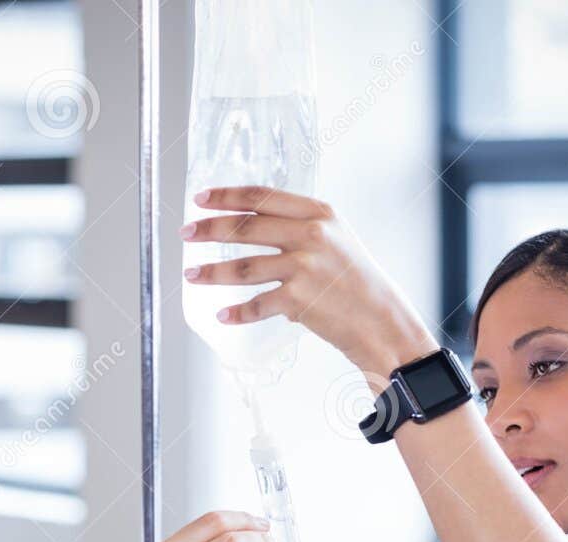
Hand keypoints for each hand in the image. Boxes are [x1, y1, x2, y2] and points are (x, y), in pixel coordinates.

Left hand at [181, 186, 439, 379]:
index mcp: (318, 213)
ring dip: (212, 272)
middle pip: (245, 227)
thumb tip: (252, 223)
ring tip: (191, 274)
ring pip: (243, 267)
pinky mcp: (299, 300)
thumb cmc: (356, 280)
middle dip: (209, 229)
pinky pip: (257, 305)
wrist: (381, 319)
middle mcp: (311, 234)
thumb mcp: (336, 238)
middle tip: (186, 233)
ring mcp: (304, 267)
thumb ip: (300, 227)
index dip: (227, 196)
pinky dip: (236, 312)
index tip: (200, 198)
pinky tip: (222, 314)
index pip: (261, 197)